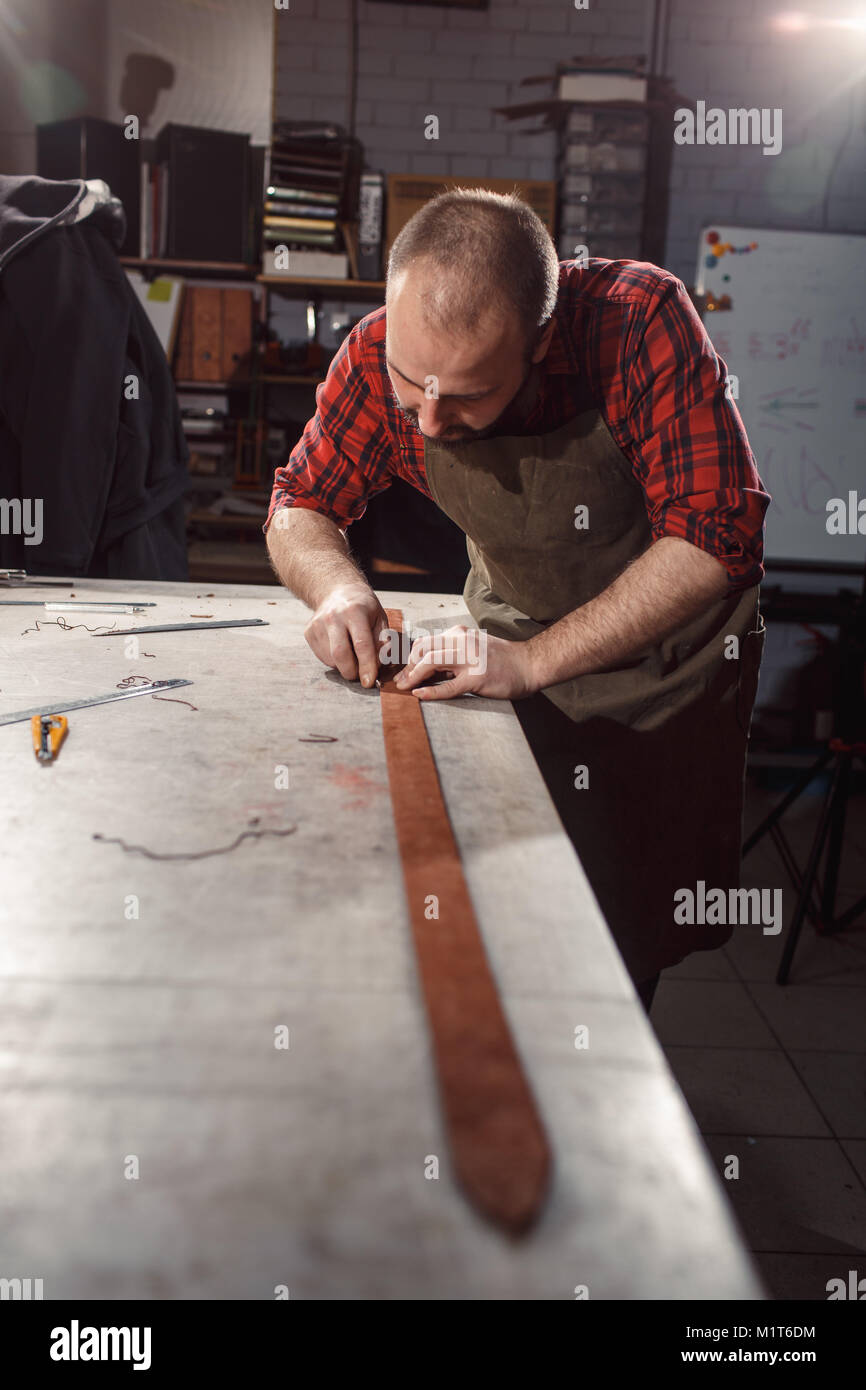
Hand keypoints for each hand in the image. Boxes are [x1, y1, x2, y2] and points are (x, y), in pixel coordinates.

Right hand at [304, 583, 387, 686]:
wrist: (337, 591)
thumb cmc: (363, 607)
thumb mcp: (380, 618)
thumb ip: (383, 641)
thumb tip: (379, 664)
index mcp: (355, 611)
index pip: (361, 644)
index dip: (366, 666)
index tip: (369, 681)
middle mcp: (333, 617)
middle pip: (340, 654)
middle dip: (351, 672)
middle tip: (360, 675)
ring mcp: (318, 624)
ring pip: (331, 659)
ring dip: (344, 666)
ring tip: (352, 654)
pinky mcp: (309, 632)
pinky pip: (323, 657)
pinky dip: (334, 660)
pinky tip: (341, 647)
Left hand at [393, 625, 537, 700]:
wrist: (529, 665)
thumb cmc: (501, 661)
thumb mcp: (473, 649)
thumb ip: (451, 656)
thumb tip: (424, 670)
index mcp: (459, 634)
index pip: (425, 642)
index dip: (409, 657)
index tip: (402, 671)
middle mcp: (462, 642)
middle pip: (423, 649)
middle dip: (406, 666)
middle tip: (399, 681)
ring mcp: (470, 659)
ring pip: (431, 662)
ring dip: (413, 675)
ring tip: (403, 687)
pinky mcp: (477, 678)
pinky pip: (448, 686)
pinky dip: (431, 691)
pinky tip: (419, 695)